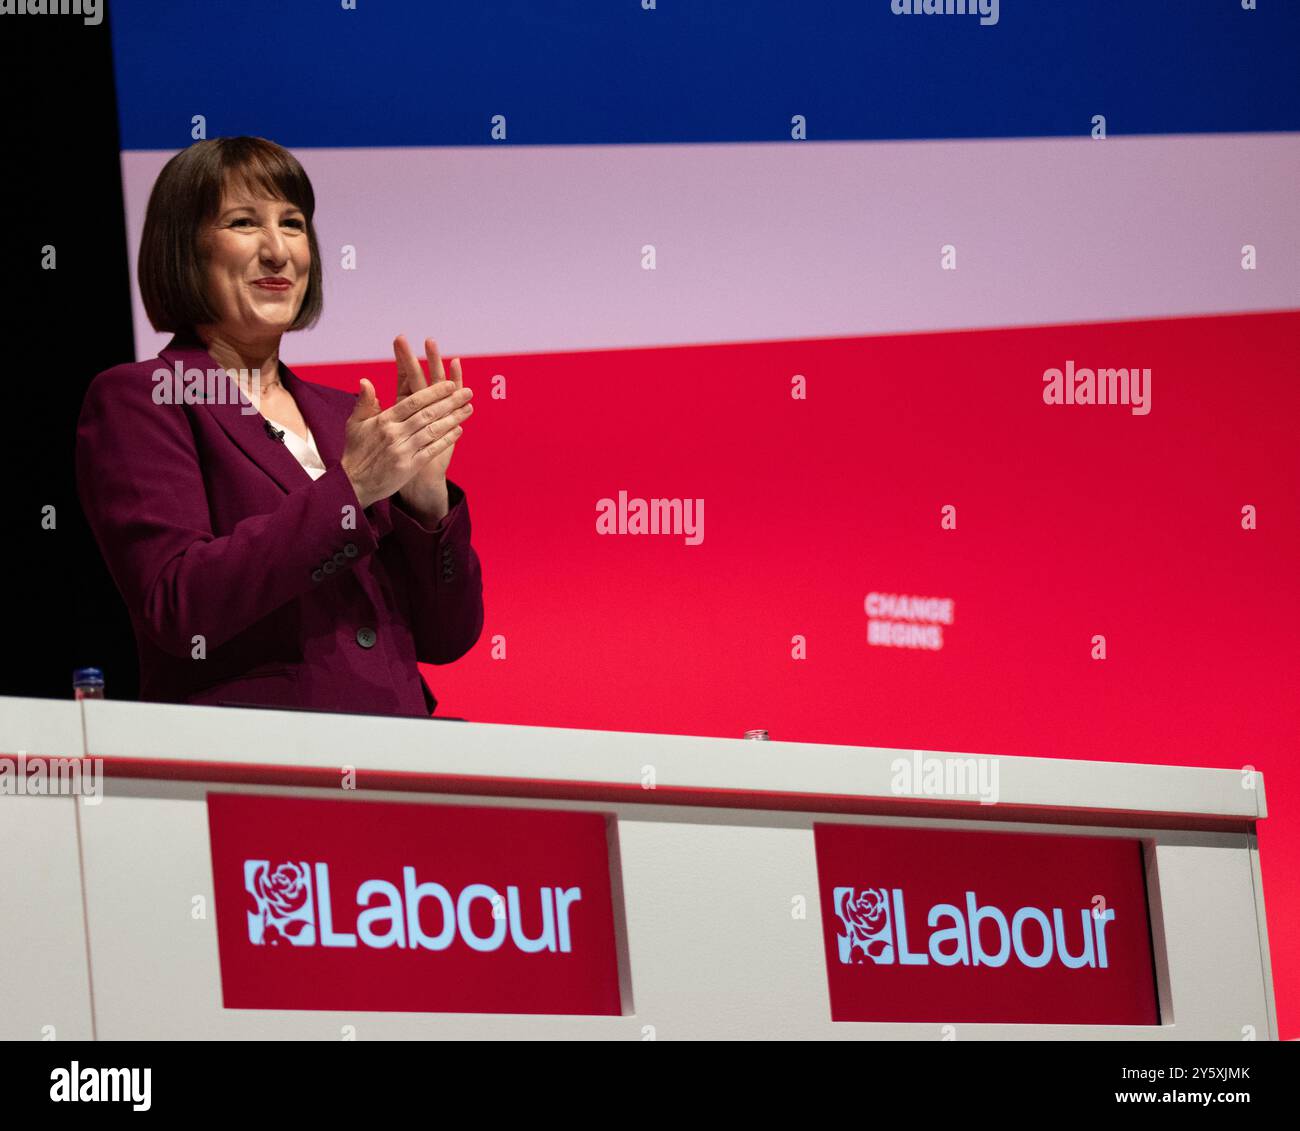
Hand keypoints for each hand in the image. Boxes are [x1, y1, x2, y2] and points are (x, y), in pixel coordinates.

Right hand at [339, 355, 472, 509]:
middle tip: (468, 392)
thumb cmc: (355, 452)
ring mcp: (403, 450)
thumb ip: (364, 402)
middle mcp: (395, 434)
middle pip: (427, 414)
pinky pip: (432, 450)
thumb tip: (365, 380)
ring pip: (433, 430)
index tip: (450, 384)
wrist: (354, 484)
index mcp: (384, 421)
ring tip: (468, 409)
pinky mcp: (409, 467)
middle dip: (450, 402)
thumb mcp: (355, 424)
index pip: (413, 401)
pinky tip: (459, 431)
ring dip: (453, 419)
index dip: (434, 392)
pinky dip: (446, 440)